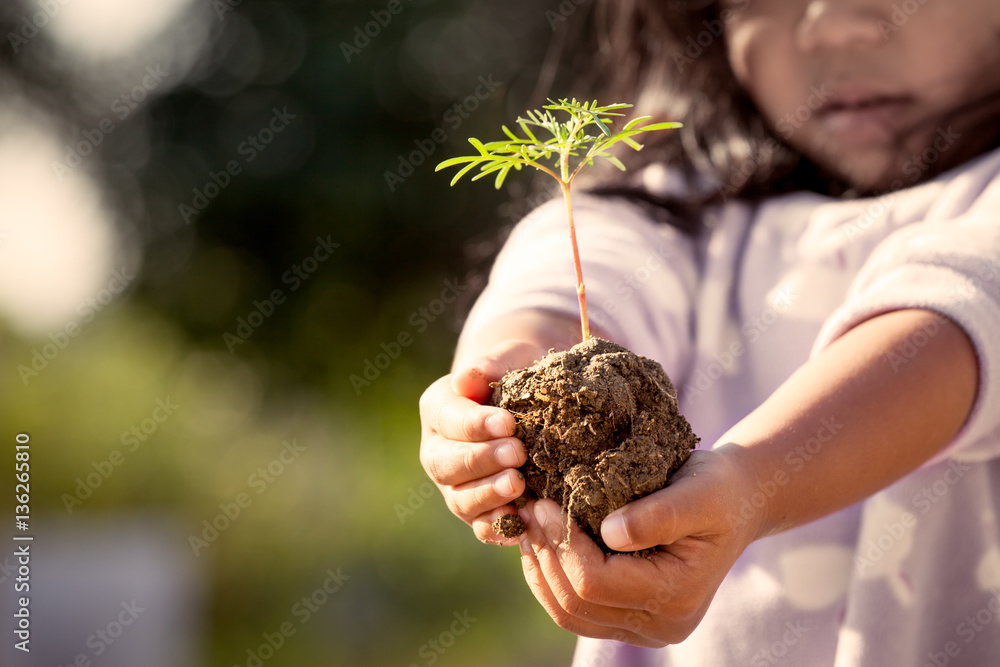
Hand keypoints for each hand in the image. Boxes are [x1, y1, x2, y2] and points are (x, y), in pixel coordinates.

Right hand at [419, 340, 544, 543]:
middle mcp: (437, 451)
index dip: (475, 424)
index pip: (448, 419)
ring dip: (488, 495)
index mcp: (438, 408)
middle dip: (481, 460)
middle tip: (517, 453)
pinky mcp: (477, 512)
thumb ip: (490, 366)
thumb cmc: (519, 375)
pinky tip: (522, 521)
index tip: (508, 422)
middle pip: (445, 464)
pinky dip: (499, 528)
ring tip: (518, 484)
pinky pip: (481, 527)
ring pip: (460, 499)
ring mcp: (454, 486)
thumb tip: (465, 380)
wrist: (533, 403)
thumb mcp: (510, 359)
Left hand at [515, 447, 760, 646]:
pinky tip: (542, 544)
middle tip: (527, 510)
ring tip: (528, 526)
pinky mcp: (629, 619)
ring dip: (541, 570)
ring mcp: (643, 628)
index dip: (561, 544)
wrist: (733, 504)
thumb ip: (658, 514)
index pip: (596, 583)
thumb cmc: (716, 490)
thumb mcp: (698, 491)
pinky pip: (576, 611)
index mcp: (677, 596)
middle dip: (545, 555)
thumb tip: (609, 532)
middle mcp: (661, 625)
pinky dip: (552, 579)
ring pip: (569, 614)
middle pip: (577, 604)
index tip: (543, 503)